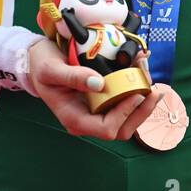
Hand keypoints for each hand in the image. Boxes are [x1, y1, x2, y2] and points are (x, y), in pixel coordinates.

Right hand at [27, 40, 162, 140]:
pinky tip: (143, 76)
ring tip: (152, 81)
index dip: (124, 114)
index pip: (107, 129)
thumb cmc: (40, 66)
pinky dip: (136, 91)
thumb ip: (73, 77)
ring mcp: (96, 111)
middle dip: (141, 111)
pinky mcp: (103, 100)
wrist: (36, 61)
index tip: (136, 94)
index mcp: (74, 119)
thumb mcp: (51, 69)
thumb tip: (99, 84)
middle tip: (154, 90)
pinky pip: (124, 102)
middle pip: (122, 128)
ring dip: (142, 102)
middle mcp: (88, 119)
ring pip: (127, 118)